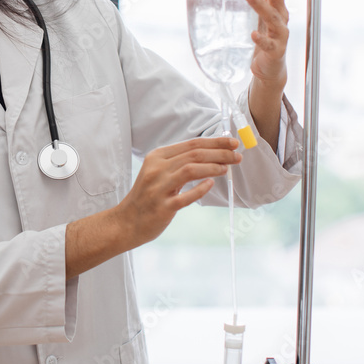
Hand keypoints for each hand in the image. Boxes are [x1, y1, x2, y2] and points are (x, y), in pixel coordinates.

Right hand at [112, 137, 241, 246]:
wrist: (126, 222)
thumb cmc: (147, 196)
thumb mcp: (158, 172)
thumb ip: (178, 162)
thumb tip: (210, 154)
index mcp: (157, 157)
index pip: (191, 144)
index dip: (214, 142)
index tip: (232, 143)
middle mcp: (156, 169)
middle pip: (194, 155)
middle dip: (219, 153)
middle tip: (237, 156)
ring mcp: (158, 188)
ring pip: (190, 170)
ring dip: (213, 167)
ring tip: (227, 168)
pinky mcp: (162, 207)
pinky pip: (184, 196)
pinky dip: (199, 189)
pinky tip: (210, 185)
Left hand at [244, 0, 288, 86]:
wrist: (270, 67)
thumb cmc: (264, 36)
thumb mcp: (259, 13)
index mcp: (277, 4)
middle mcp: (281, 15)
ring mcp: (280, 33)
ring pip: (273, 16)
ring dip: (260, 4)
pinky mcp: (275, 50)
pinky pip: (269, 43)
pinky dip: (261, 39)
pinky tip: (252, 34)